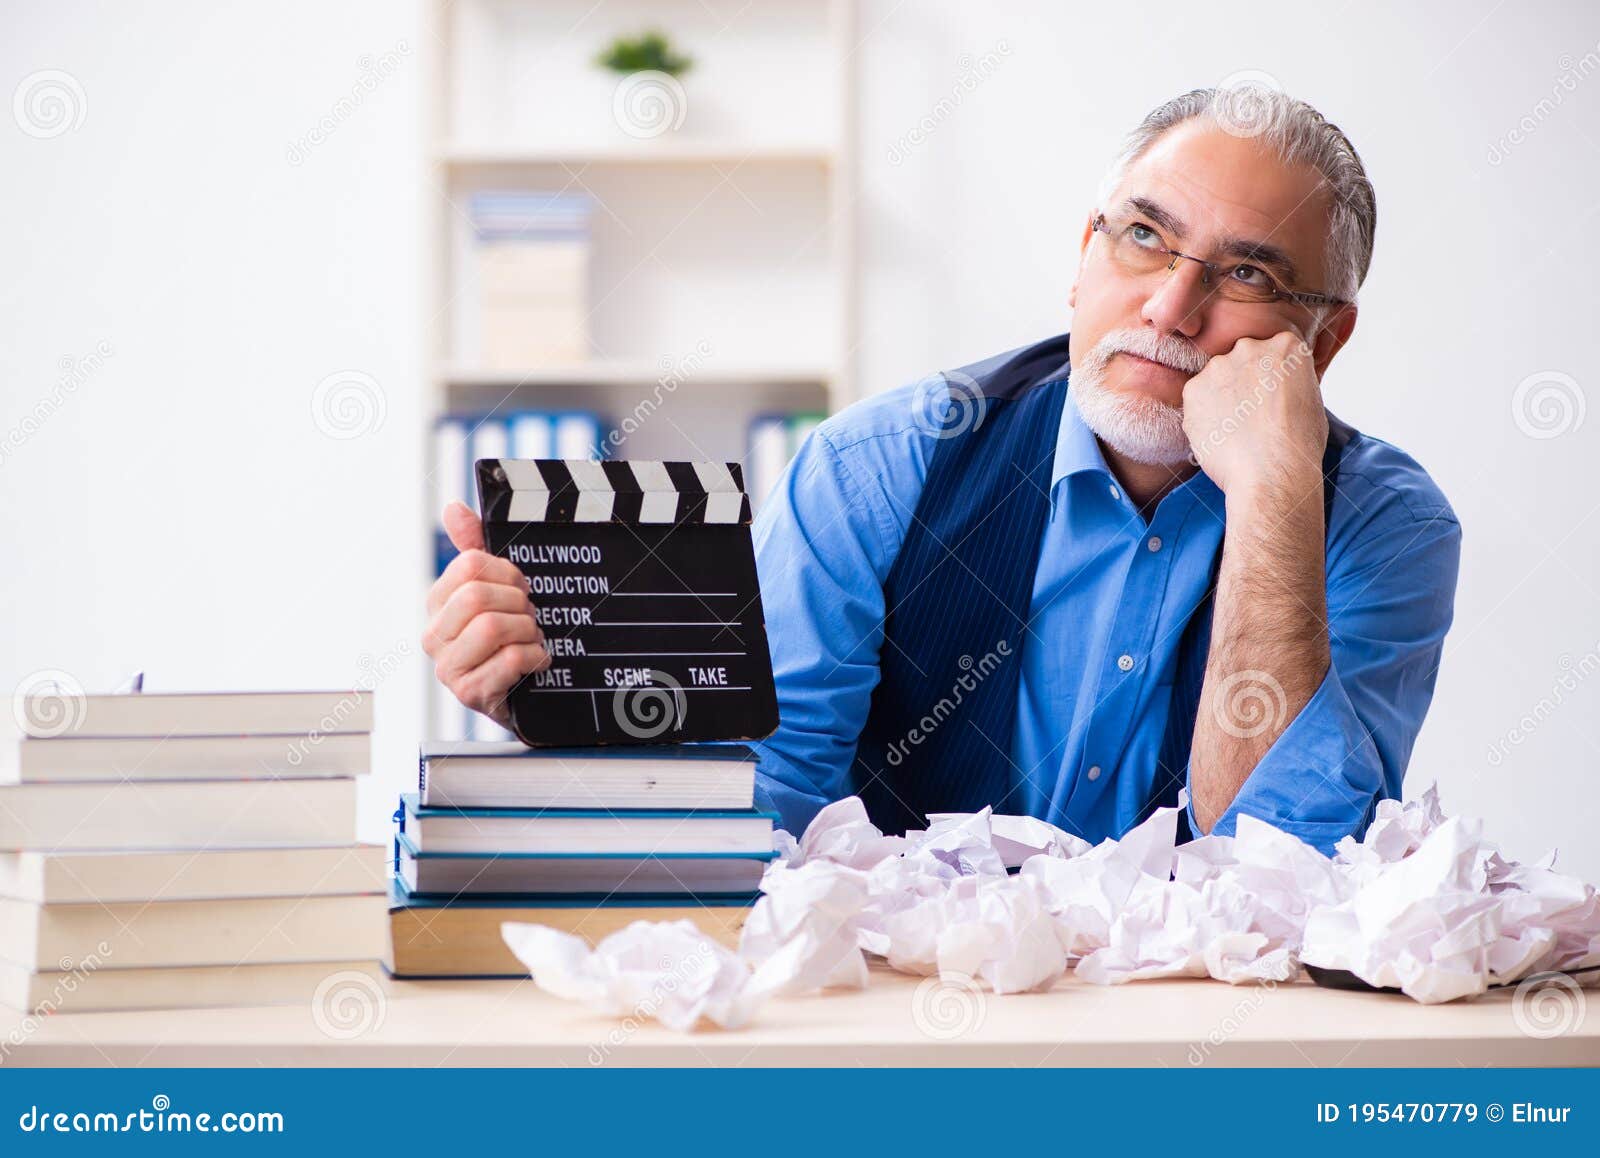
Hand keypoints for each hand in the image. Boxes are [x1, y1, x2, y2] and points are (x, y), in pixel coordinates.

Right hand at [421, 501, 549, 729]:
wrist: (522, 694)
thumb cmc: (508, 638)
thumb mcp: (496, 589)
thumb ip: (474, 547)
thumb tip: (453, 508)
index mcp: (437, 603)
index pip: (469, 565)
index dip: (507, 572)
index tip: (520, 587)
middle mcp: (434, 635)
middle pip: (477, 596)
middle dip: (518, 603)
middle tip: (529, 616)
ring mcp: (448, 668)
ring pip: (493, 627)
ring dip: (528, 630)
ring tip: (532, 639)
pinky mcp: (470, 693)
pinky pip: (511, 659)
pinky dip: (535, 656)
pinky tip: (536, 661)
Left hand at [1182, 331, 1328, 499]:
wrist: (1272, 472)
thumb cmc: (1298, 445)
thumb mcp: (1311, 399)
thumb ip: (1289, 380)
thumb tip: (1278, 386)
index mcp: (1286, 346)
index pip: (1271, 353)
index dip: (1269, 379)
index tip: (1270, 399)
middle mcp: (1250, 347)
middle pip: (1240, 360)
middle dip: (1243, 384)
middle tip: (1251, 416)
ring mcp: (1219, 366)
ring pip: (1215, 379)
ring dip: (1221, 398)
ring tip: (1236, 430)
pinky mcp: (1193, 388)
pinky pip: (1196, 400)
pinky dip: (1203, 416)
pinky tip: (1220, 435)